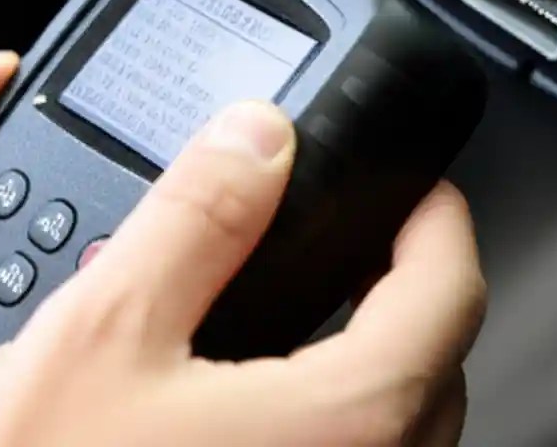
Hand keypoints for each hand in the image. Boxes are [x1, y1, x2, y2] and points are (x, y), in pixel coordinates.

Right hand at [0, 101, 486, 446]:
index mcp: (343, 419)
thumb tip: (257, 137)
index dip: (437, 216)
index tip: (413, 183)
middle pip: (437, 361)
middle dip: (410, 283)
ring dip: (375, 352)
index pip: (451, 292)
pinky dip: (331, 410)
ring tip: (312, 302)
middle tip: (361, 232)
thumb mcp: (105, 328)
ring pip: (398, 423)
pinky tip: (255, 391)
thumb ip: (196, 218)